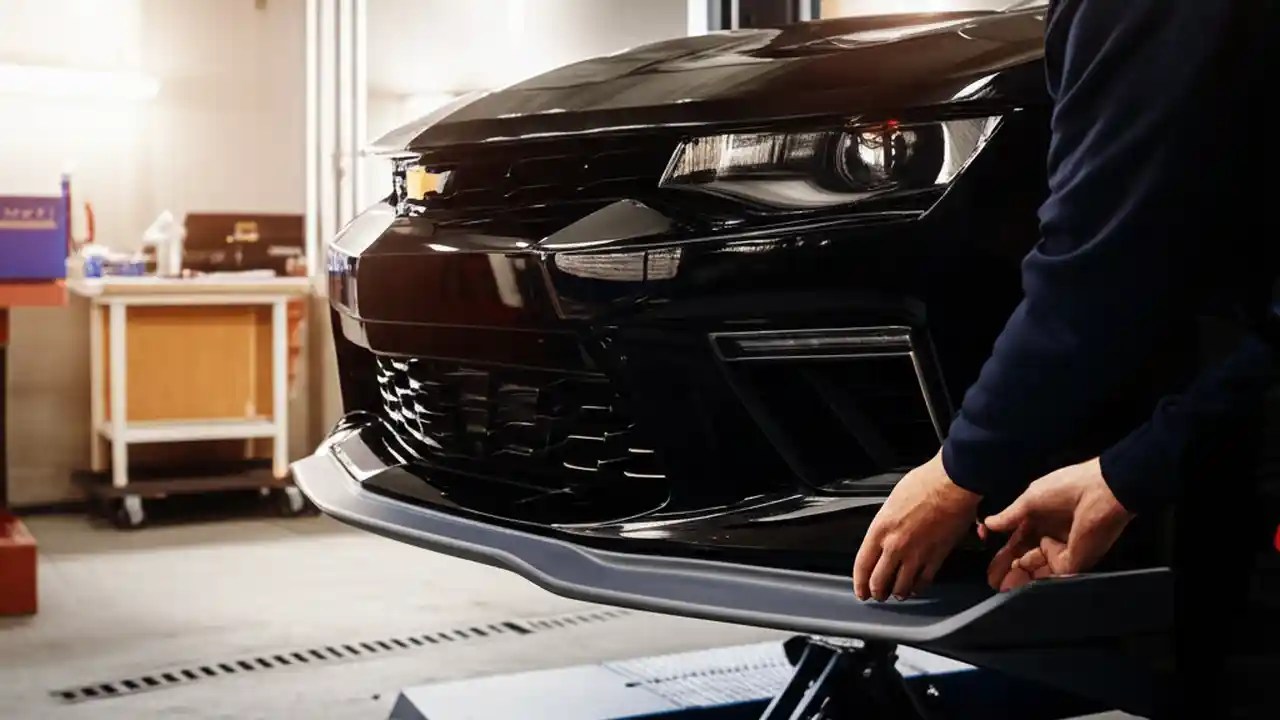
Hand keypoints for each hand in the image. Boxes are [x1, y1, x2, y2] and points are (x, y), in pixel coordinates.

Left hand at [853, 452, 980, 600]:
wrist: (952, 484)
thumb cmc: (925, 484)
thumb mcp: (893, 501)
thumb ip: (887, 522)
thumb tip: (885, 532)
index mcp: (880, 529)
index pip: (863, 564)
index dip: (860, 582)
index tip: (861, 590)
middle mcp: (895, 545)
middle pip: (879, 581)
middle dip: (877, 592)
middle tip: (877, 595)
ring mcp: (917, 554)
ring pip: (901, 586)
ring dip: (897, 593)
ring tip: (897, 594)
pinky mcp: (937, 557)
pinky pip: (924, 581)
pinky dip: (918, 588)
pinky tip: (915, 588)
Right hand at [981, 457, 1133, 591]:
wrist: (1099, 493)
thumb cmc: (1065, 489)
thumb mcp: (1030, 499)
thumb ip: (1010, 516)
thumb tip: (988, 524)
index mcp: (1039, 521)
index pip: (1018, 544)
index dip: (1004, 557)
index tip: (991, 569)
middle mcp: (1050, 538)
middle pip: (1025, 560)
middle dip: (1009, 572)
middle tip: (994, 583)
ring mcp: (1062, 552)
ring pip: (1036, 571)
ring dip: (1019, 579)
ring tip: (1003, 587)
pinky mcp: (1073, 563)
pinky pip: (1050, 576)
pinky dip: (1034, 580)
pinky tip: (1018, 584)